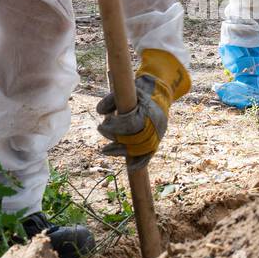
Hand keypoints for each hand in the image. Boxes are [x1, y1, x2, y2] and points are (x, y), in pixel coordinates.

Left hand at [95, 49, 190, 169]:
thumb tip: (99, 111)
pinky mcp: (157, 142)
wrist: (159, 95)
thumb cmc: (139, 92)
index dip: (116, 126)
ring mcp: (158, 134)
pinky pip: (150, 156)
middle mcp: (156, 124)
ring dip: (121, 151)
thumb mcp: (126, 90)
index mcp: (150, 110)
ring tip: (105, 150)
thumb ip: (112, 99)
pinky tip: (130, 168)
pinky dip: (140, 163)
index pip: (132, 123)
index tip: (103, 124)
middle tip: (101, 130)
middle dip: (115, 137)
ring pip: (140, 149)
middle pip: (135, 138)